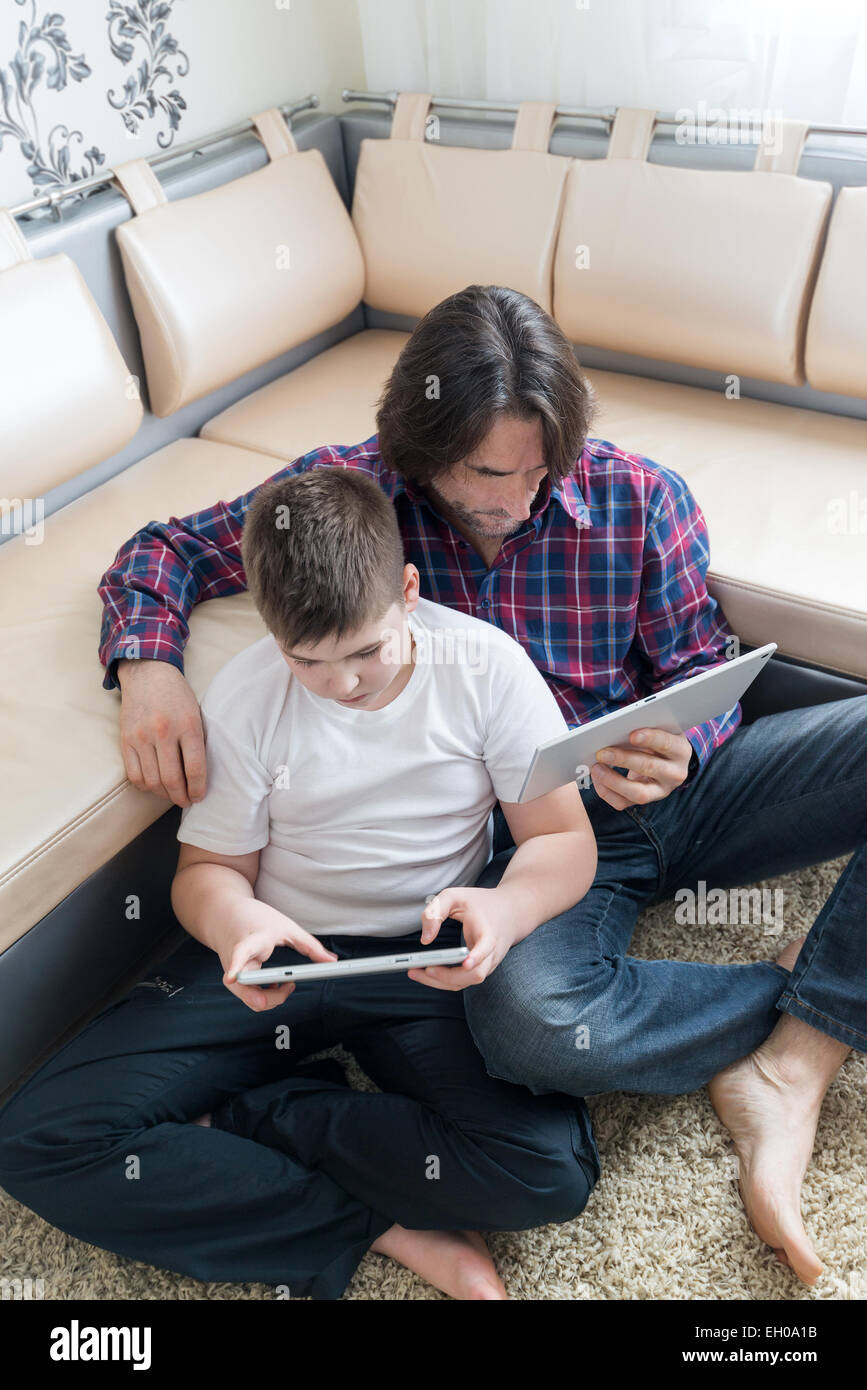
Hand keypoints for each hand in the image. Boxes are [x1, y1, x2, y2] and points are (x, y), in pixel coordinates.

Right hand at [117, 659, 205, 806]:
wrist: (148, 673)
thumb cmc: (177, 695)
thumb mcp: (196, 714)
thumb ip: (197, 742)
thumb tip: (198, 777)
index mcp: (188, 725)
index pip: (195, 768)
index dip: (198, 789)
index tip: (199, 796)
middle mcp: (164, 731)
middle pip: (172, 779)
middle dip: (181, 797)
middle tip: (186, 801)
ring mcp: (142, 736)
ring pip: (152, 780)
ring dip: (163, 794)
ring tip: (171, 795)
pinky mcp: (126, 739)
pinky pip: (133, 774)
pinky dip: (145, 785)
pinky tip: (153, 785)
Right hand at [218, 900, 337, 1011]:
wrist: (224, 915)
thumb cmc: (256, 919)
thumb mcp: (286, 925)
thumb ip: (309, 945)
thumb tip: (332, 961)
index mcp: (249, 939)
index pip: (240, 953)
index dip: (236, 967)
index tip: (232, 978)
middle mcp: (235, 959)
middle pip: (246, 986)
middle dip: (269, 997)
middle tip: (291, 987)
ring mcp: (232, 970)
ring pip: (247, 997)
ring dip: (270, 999)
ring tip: (288, 985)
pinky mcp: (233, 978)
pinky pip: (247, 994)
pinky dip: (263, 995)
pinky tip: (275, 985)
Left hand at [407, 886, 516, 990]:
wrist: (511, 912)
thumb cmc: (480, 903)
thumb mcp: (455, 896)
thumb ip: (436, 911)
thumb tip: (425, 940)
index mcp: (489, 932)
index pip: (487, 948)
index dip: (477, 957)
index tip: (466, 962)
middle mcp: (491, 954)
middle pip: (475, 974)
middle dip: (447, 976)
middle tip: (424, 968)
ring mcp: (487, 965)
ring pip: (465, 982)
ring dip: (440, 982)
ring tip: (414, 972)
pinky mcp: (480, 970)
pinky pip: (461, 981)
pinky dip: (442, 980)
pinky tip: (423, 973)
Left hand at [591, 728, 691, 809]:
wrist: (665, 759)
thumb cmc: (657, 738)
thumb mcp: (658, 729)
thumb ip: (644, 726)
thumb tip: (616, 728)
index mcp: (681, 750)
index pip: (667, 744)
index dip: (650, 739)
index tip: (632, 735)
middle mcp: (675, 774)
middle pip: (650, 768)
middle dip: (623, 760)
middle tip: (602, 753)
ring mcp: (661, 791)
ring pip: (638, 793)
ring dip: (613, 781)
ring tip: (596, 768)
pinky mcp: (644, 800)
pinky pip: (623, 803)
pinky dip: (606, 792)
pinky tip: (597, 778)